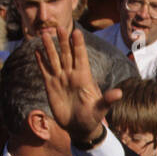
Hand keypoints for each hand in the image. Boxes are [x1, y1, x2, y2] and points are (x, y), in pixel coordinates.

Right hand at [35, 25, 118, 144]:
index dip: (78, 45)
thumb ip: (108, 99)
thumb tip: (119, 93)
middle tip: (59, 27)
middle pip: (67, 54)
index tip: (76, 32)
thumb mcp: (100, 109)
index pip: (81, 57)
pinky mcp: (51, 86)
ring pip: (54, 59)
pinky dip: (40, 61)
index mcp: (84, 77)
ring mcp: (61, 79)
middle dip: (63, 41)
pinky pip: (45, 70)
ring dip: (49, 47)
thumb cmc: (92, 118)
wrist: (78, 128)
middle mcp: (72, 75)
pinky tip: (36, 50)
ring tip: (44, 34)